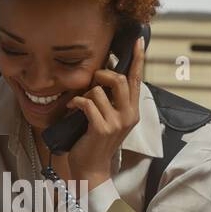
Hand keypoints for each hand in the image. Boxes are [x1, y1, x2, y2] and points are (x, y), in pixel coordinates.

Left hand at [64, 36, 143, 190]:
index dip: (137, 59)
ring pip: (100, 91)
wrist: (91, 170)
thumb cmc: (95, 142)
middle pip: (120, 80)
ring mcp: (116, 123)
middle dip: (102, 75)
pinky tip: (72, 110)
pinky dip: (76, 103)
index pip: (137, 80)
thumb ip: (111, 100)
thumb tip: (102, 74)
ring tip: (80, 104)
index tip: (137, 41)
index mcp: (133, 111)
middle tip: (92, 80)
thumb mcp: (109, 119)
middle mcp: (129, 115)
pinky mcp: (102, 128)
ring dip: (85, 94)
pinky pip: (87, 103)